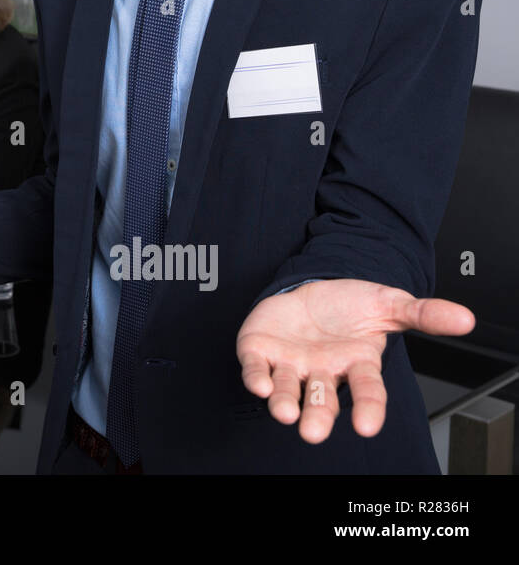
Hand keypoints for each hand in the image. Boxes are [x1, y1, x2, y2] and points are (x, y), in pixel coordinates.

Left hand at [237, 278, 474, 442]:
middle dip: (318, 417)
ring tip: (284, 413)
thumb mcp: (389, 303)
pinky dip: (256, 377)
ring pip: (287, 389)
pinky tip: (259, 385)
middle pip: (322, 399)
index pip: (367, 391)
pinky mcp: (260, 350)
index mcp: (357, 364)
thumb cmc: (349, 304)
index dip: (369, 409)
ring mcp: (291, 363)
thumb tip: (464, 318)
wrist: (311, 287)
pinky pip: (256, 368)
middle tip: (313, 433)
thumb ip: (423, 314)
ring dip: (284, 403)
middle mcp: (323, 371)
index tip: (368, 427)